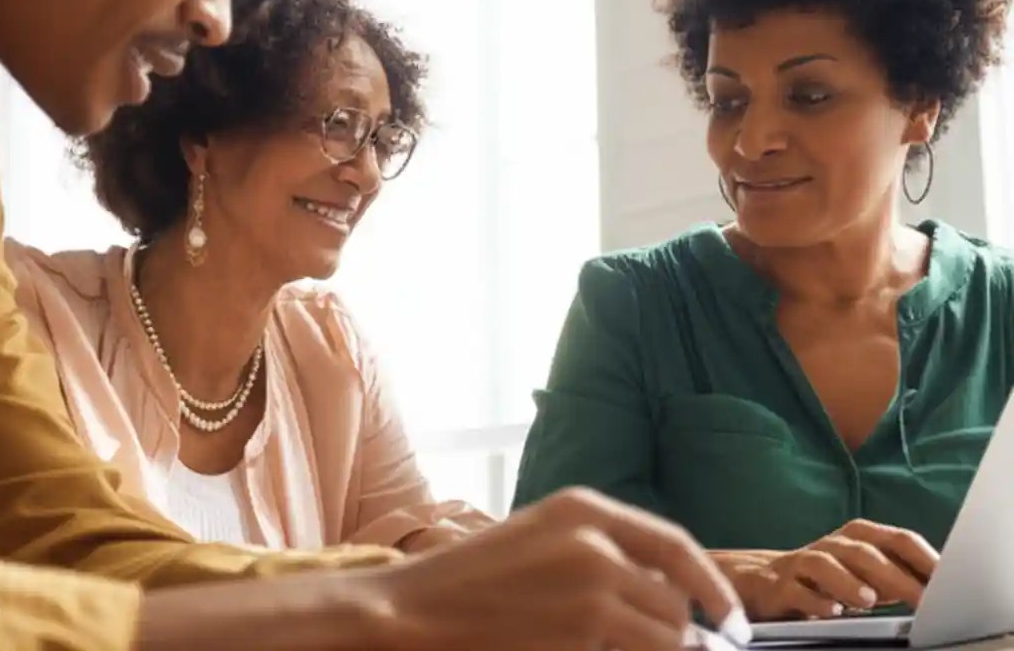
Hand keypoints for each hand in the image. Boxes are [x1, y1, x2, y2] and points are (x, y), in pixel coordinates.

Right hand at [368, 488, 744, 650]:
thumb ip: (599, 554)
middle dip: (674, 634)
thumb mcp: (537, 541)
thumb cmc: (468, 582)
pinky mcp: (583, 635)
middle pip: (674, 602)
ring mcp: (592, 590)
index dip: (713, 585)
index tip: (731, 617)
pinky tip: (584, 650)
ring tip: (608, 647)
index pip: (674, 545)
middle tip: (655, 650)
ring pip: (668, 638)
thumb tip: (666, 595)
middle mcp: (596, 542)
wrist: (412, 612)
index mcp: (582, 508)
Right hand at [717, 519, 938, 620]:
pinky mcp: (777, 585)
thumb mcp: (865, 575)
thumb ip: (896, 577)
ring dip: (847, 581)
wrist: (763, 581)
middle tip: (921, 601)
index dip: (924, 558)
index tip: (949, 581)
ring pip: (823, 564)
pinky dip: (813, 600)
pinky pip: (794, 590)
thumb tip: (939, 589)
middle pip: (863, 552)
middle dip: (894, 576)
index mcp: (858, 537)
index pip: (898, 539)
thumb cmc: (827, 580)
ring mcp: (801, 563)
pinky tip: (829, 611)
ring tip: (867, 601)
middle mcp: (831, 546)